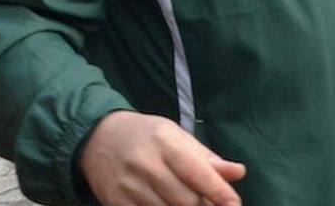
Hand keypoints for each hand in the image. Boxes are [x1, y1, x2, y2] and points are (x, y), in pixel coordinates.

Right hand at [79, 110, 246, 205]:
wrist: (97, 137)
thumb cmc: (146, 135)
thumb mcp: (177, 136)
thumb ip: (207, 157)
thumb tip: (237, 173)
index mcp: (165, 143)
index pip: (197, 172)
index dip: (219, 191)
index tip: (234, 203)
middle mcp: (145, 165)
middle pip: (185, 199)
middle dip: (204, 205)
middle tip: (212, 203)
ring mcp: (128, 186)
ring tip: (191, 203)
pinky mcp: (115, 202)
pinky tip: (168, 205)